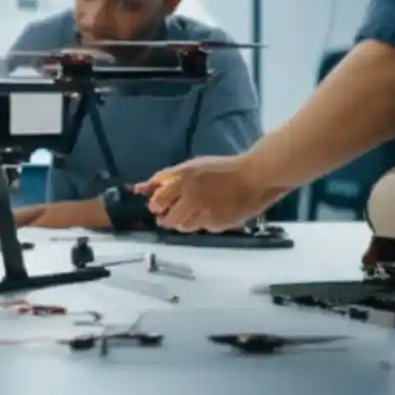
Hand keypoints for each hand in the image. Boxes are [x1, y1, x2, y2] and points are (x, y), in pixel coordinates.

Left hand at [135, 154, 284, 232]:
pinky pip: (202, 228)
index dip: (156, 206)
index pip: (158, 201)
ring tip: (194, 211)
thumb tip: (139, 187)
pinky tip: (211, 212)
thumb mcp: (190, 167)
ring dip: (183, 222)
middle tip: (171, 213)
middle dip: (167, 218)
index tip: (158, 206)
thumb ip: (164, 178)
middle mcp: (192, 198)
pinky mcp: (218, 225)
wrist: (254, 177)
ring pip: (183, 227)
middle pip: (168, 219)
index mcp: (183, 180)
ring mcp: (206, 213)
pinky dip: (202, 223)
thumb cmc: (221, 169)